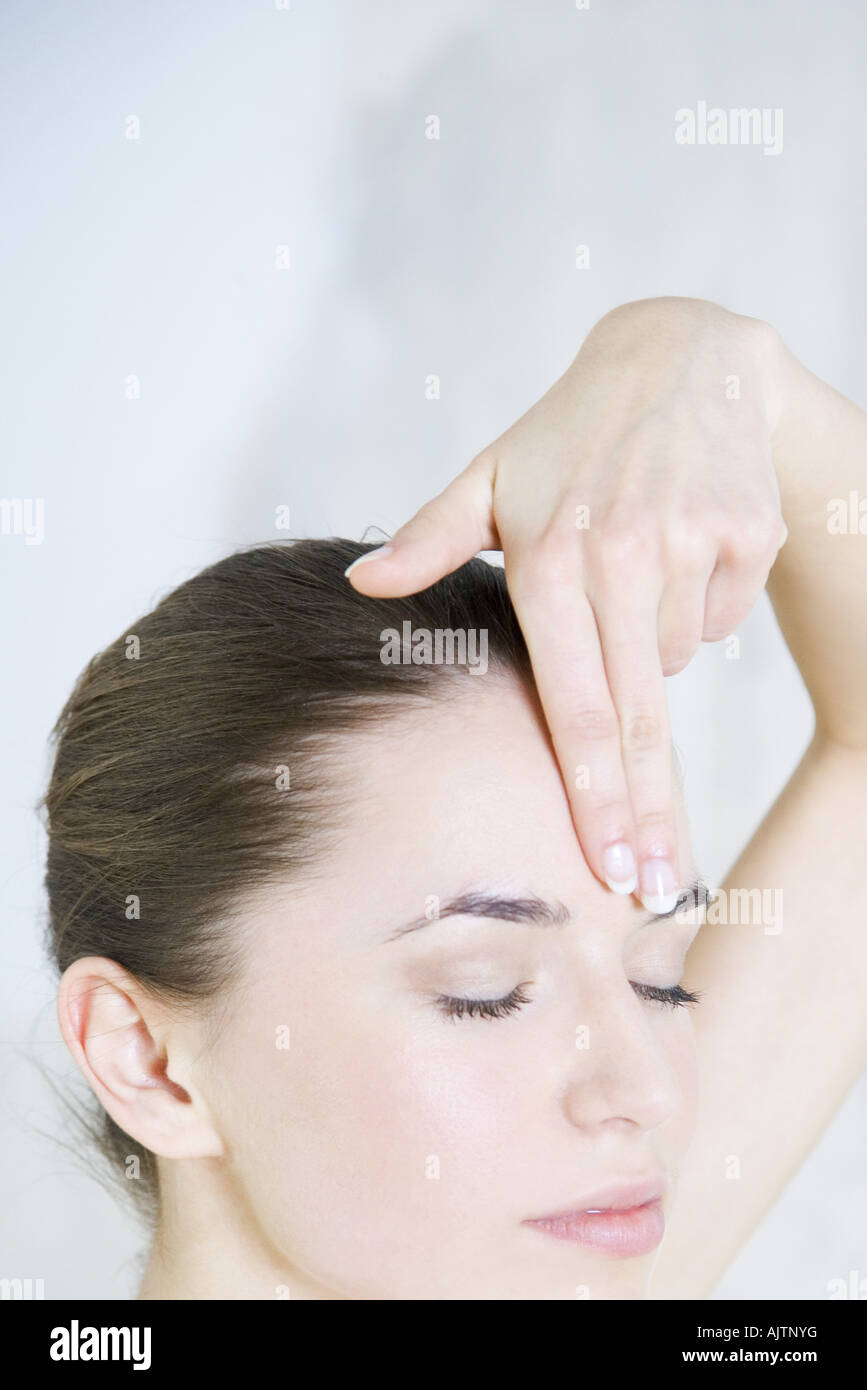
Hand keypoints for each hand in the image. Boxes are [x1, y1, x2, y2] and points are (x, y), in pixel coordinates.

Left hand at [344, 296, 788, 910]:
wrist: (682, 358)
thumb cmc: (570, 433)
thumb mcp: (492, 476)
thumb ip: (429, 539)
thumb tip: (359, 586)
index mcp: (549, 557)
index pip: (572, 703)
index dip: (588, 793)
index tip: (603, 864)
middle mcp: (620, 555)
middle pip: (634, 716)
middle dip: (646, 810)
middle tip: (653, 883)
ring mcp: (689, 543)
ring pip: (675, 661)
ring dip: (653, 649)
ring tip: (633, 573)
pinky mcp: (746, 533)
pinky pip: (721, 619)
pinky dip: (700, 607)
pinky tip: (679, 551)